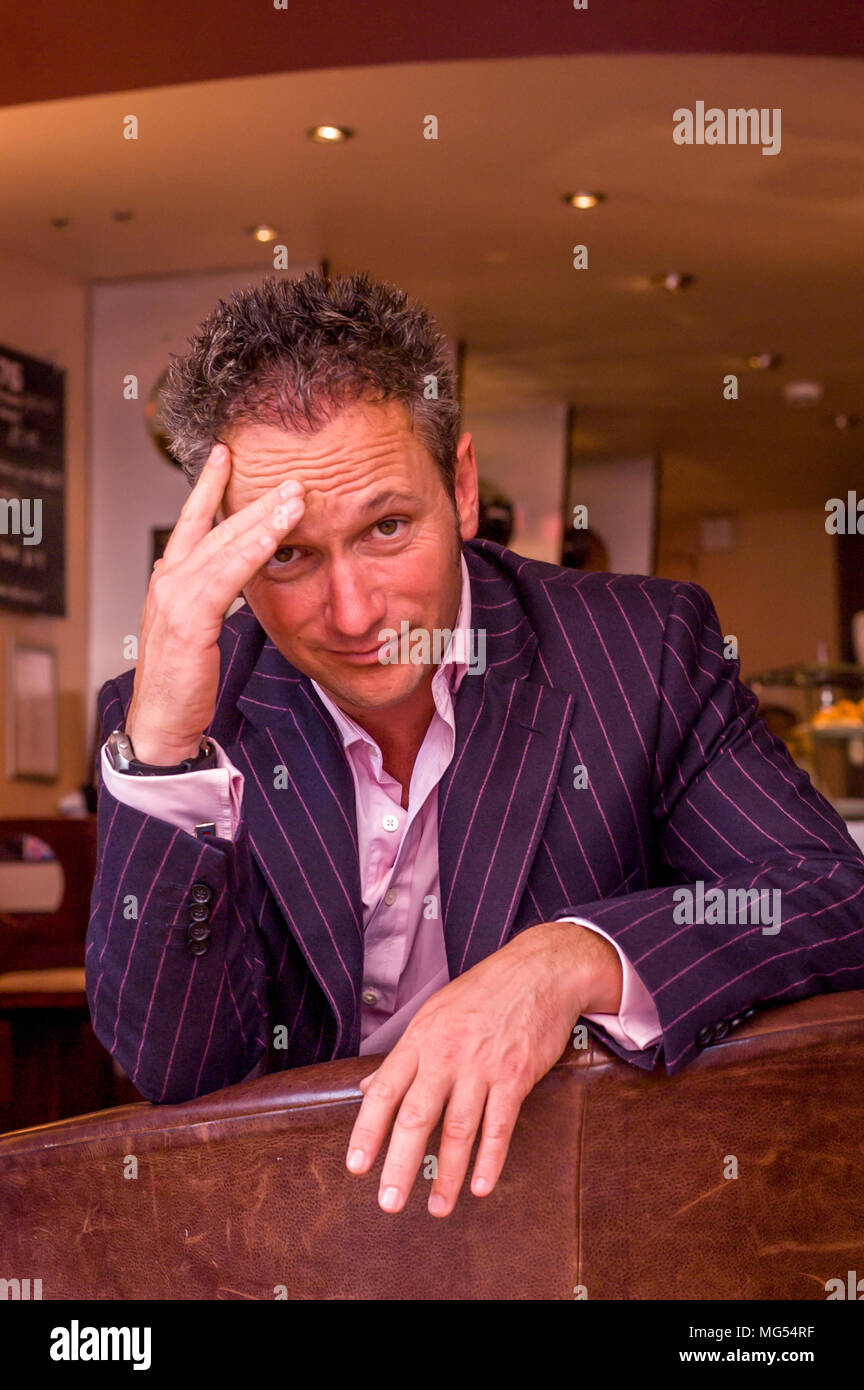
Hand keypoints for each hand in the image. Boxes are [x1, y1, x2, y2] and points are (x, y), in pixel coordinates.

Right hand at [125, 443, 305, 763]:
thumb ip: (208, 596)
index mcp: (170, 581)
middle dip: (251, 497)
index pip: (191, 522)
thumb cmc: (182, 682)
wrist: (161, 724)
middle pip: (214, 527)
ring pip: (224, 545)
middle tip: (287, 474)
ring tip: (294, 496)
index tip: (226, 454)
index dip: (208, 487)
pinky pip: (226, 577)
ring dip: (262, 518)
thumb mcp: (196, 629)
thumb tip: (224, 573)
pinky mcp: (189, 621)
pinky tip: (276, 535)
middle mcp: (168, 581)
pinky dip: (252, 552)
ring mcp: (175, 598)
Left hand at [345, 920, 621, 1216]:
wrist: (538, 971)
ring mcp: (482, 1066)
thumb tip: (368, 1088)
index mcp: (420, 1039)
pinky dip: (491, 1159)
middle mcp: (446, 1055)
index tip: (356, 1166)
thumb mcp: (433, 1014)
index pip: (384, 1091)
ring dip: (447, 1174)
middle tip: (388, 1203)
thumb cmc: (482, 992)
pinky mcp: (516, 1075)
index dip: (367, 1130)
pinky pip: (500, 1125)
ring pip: (459, 1129)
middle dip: (401, 1164)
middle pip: (417, 1117)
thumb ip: (403, 1056)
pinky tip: (480, 1186)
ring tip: (438, 1208)